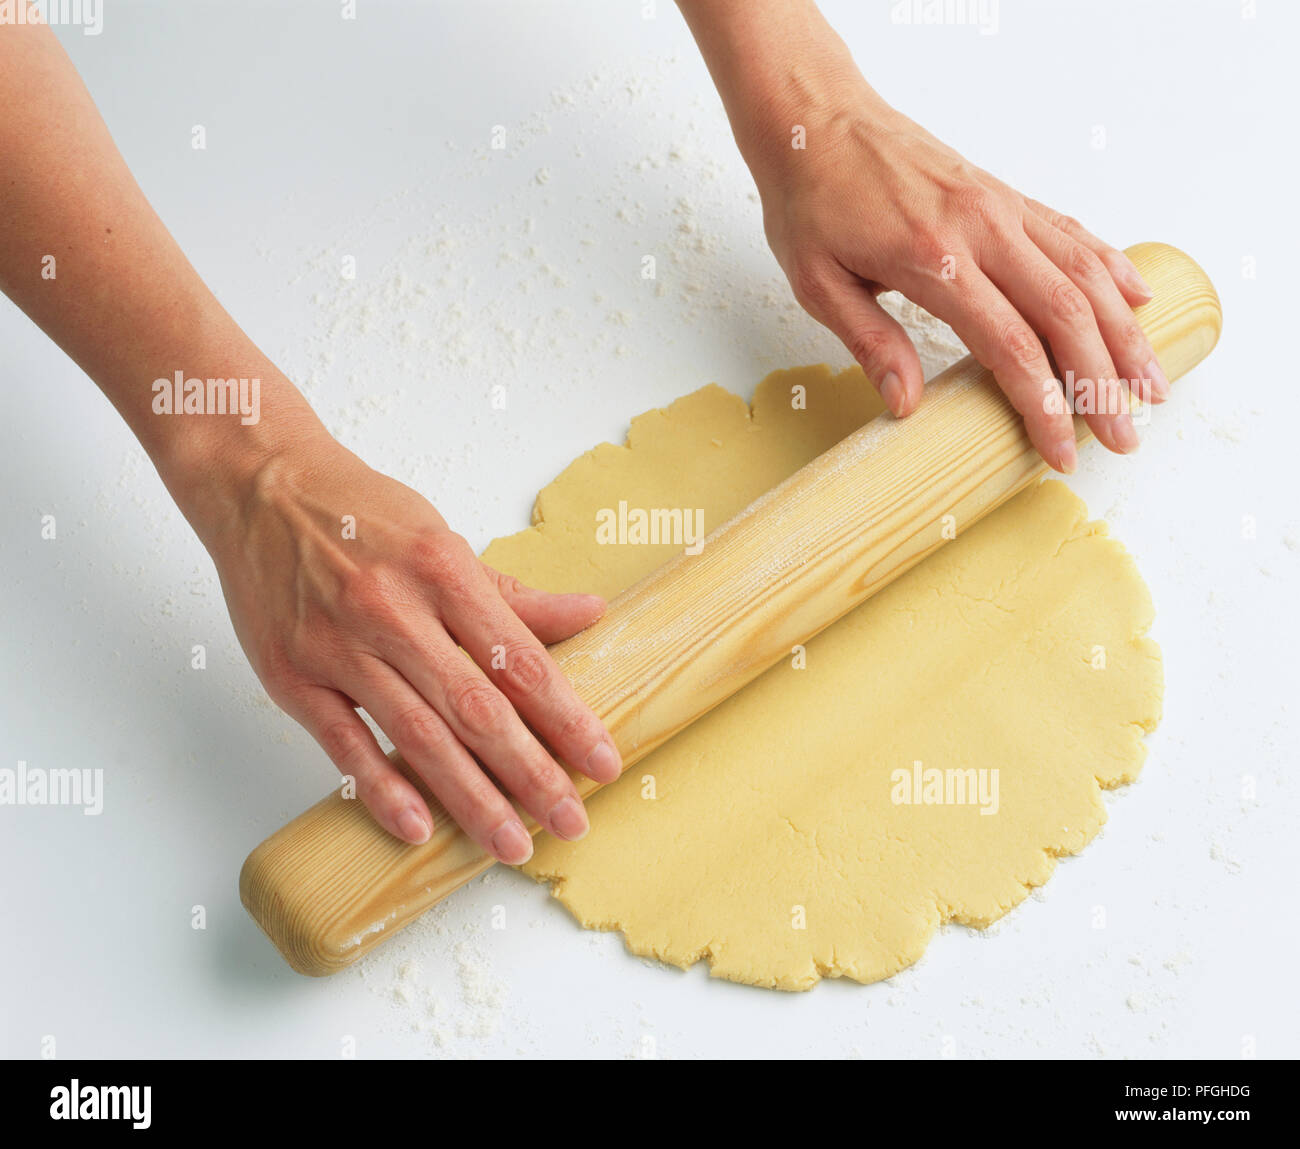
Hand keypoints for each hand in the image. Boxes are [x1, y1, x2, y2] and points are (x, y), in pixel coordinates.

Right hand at [201, 435, 621, 861]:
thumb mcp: (444, 539)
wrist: (263, 488)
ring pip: (417, 735)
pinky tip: (418, 827)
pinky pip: (343, 742)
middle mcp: (394, 611)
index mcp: (443, 571)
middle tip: (570, 822)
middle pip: (476, 707)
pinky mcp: (293, 675)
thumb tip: (590, 613)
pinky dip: (380, 787)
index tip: (602, 763)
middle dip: (530, 772)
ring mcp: (339, 646)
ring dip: (469, 796)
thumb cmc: (362, 514)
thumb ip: (514, 593)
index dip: (566, 717)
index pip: (519, 660)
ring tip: (510, 843)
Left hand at [751, 80, 1166, 471]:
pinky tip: (1138, 300)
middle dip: (1101, 383)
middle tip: (1123, 437)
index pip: (1011, 346)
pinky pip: (1072, 234)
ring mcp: (1001, 207)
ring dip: (1124, 333)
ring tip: (1149, 384)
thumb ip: (869, 342)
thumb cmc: (811, 202)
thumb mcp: (818, 283)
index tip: (1061, 451)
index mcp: (934, 261)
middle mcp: (982, 229)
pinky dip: (1111, 268)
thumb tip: (906, 406)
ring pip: (1084, 273)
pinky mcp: (1005, 195)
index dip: (1045, 404)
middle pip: (1065, 314)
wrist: (819, 121)